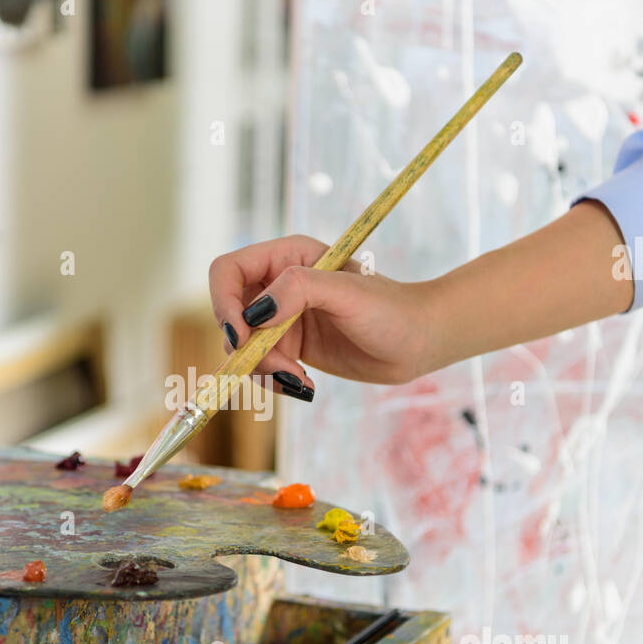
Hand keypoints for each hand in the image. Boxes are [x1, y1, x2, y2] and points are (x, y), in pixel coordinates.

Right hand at [209, 235, 434, 397]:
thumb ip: (298, 290)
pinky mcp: (290, 348)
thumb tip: (253, 313)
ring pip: (242, 348)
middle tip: (283, 367)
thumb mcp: (346, 293)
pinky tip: (306, 386)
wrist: (419, 343)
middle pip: (230, 315)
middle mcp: (278, 285)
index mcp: (287, 257)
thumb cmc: (392, 309)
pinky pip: (260, 368)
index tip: (242, 336)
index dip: (223, 303)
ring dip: (263, 370)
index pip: (227, 271)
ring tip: (300, 380)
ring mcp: (282, 319)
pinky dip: (275, 382)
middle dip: (247, 348)